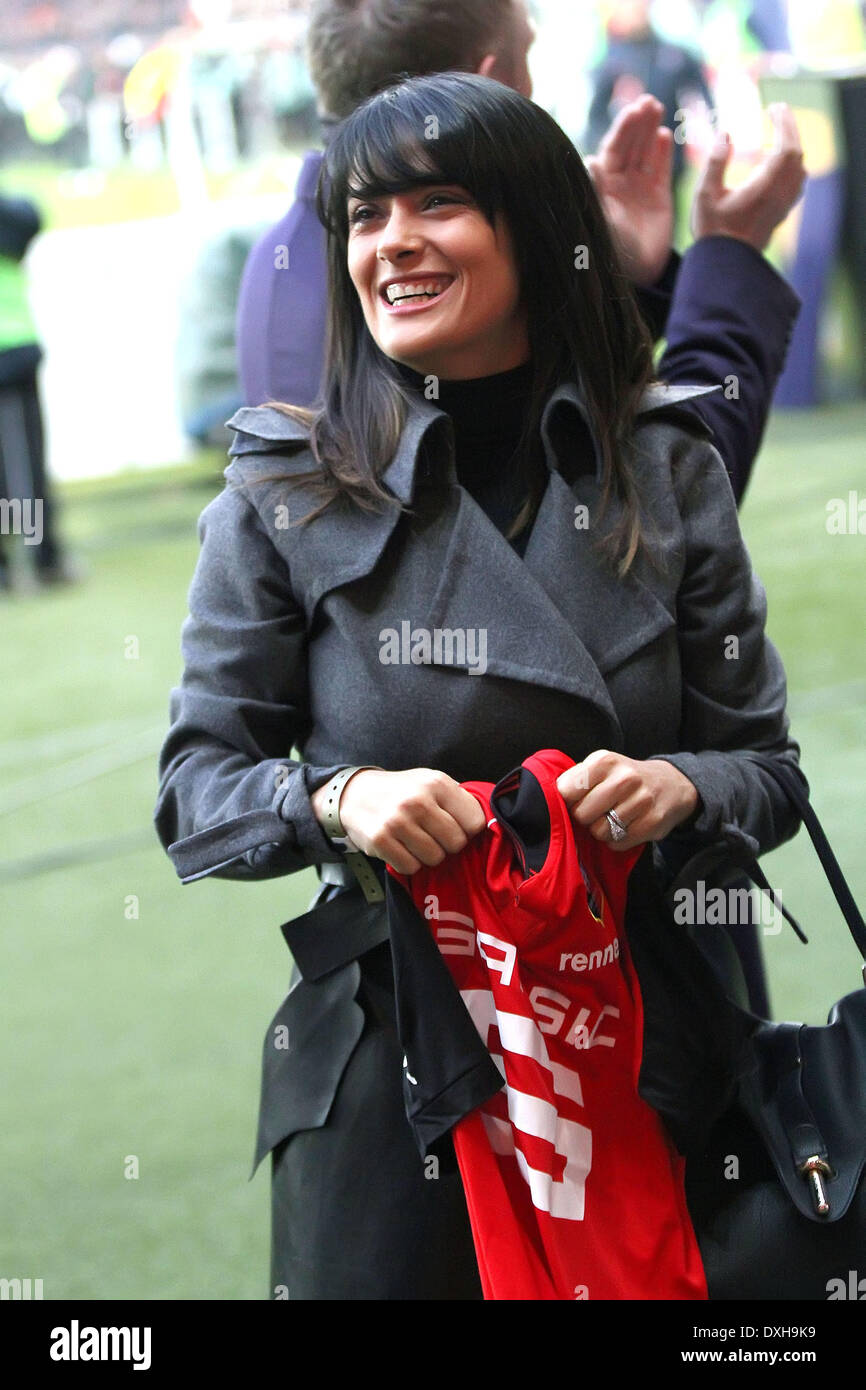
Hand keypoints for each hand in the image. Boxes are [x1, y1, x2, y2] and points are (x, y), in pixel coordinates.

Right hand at [312, 767, 486, 874]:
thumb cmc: (401, 791)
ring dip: (427, 855)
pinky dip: (408, 863)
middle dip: (447, 845)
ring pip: (435, 858)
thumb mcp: (430, 782)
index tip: (454, 827)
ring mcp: (397, 821)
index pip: (475, 822)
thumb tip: (488, 825)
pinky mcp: (380, 841)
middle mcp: (417, 801)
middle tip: (432, 836)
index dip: (467, 830)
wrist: (354, 794)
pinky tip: (400, 848)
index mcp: (436, 783)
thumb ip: (456, 800)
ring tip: (415, 841)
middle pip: (456, 844)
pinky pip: (411, 867)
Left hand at [555, 749, 699, 851]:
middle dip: (584, 818)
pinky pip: (618, 843)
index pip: (566, 791)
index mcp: (605, 761)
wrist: (671, 784)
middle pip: (582, 814)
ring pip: (600, 832)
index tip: (575, 800)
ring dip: (601, 831)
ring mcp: (641, 801)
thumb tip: (547, 800)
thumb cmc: (624, 777)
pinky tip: (625, 827)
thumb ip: (575, 779)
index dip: (567, 801)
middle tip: (596, 811)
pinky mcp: (652, 823)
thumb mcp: (601, 766)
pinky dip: (616, 840)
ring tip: (611, 819)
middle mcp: (625, 779)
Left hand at [587, 93, 673, 287]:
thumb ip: (596, 189)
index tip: (632, 111)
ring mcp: (640, 187)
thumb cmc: (614, 250)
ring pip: (645, 152)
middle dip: (638, 123)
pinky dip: (663, 152)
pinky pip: (660, 168)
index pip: (613, 149)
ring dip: (650, 130)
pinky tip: (664, 135)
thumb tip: (588, 159)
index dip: (622, 130)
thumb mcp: (602, 219)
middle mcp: (620, 182)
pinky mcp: (659, 196)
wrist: (639, 273)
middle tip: (648, 102)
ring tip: (657, 108)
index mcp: (604, 185)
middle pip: (630, 145)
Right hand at [691, 102, 805, 252]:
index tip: (773, 107)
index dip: (783, 123)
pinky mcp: (781, 214)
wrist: (725, 265)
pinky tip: (785, 162)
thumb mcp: (705, 194)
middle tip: (778, 111)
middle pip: (796, 153)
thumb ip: (715, 162)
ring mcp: (783, 205)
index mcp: (764, 187)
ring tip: (781, 132)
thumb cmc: (712, 231)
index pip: (784, 146)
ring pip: (800, 168)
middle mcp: (779, 195)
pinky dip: (795, 164)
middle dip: (790, 128)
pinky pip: (797, 183)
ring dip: (793, 145)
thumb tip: (724, 133)